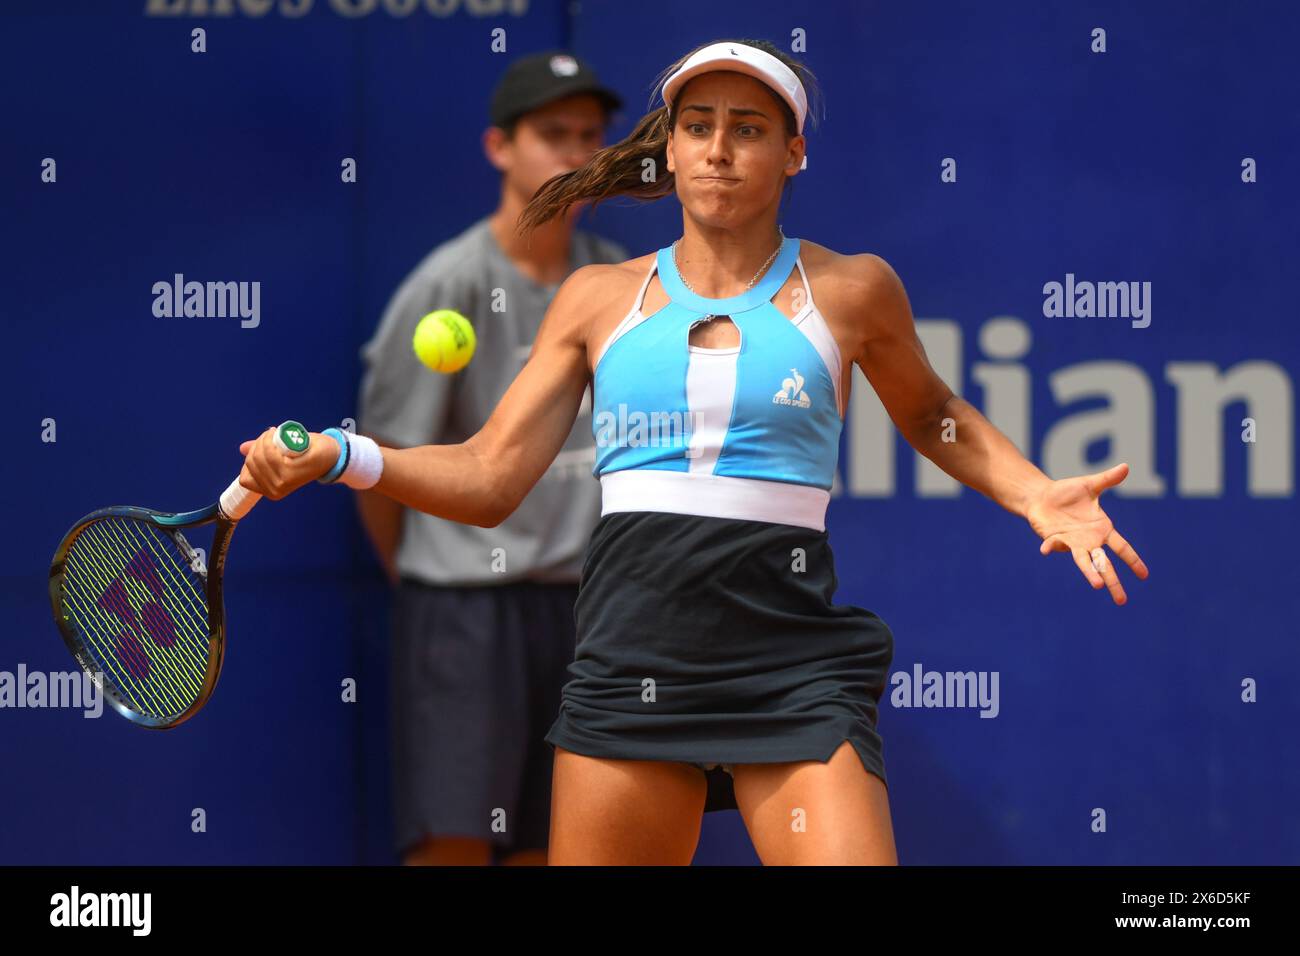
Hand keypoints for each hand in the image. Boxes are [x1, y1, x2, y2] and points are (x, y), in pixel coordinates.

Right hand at [237, 427, 340, 500]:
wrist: (331, 453)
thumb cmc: (305, 453)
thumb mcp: (279, 452)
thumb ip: (262, 453)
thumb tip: (242, 448)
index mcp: (269, 490)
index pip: (245, 477)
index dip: (251, 457)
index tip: (263, 444)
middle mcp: (274, 490)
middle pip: (251, 463)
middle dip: (258, 444)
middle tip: (272, 434)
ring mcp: (282, 483)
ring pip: (259, 456)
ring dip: (264, 440)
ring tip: (275, 433)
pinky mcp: (290, 474)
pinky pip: (269, 454)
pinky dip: (271, 440)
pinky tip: (278, 434)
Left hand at [1024, 462, 1149, 604]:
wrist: (1041, 496)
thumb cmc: (1067, 492)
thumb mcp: (1090, 485)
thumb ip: (1107, 479)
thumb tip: (1126, 466)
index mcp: (1103, 529)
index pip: (1122, 548)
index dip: (1133, 560)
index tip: (1145, 575)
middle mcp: (1090, 540)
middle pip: (1106, 564)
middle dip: (1114, 581)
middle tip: (1122, 601)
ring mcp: (1073, 542)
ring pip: (1084, 562)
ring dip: (1090, 573)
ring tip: (1098, 585)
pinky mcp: (1055, 539)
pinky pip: (1055, 546)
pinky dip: (1052, 547)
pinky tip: (1046, 549)